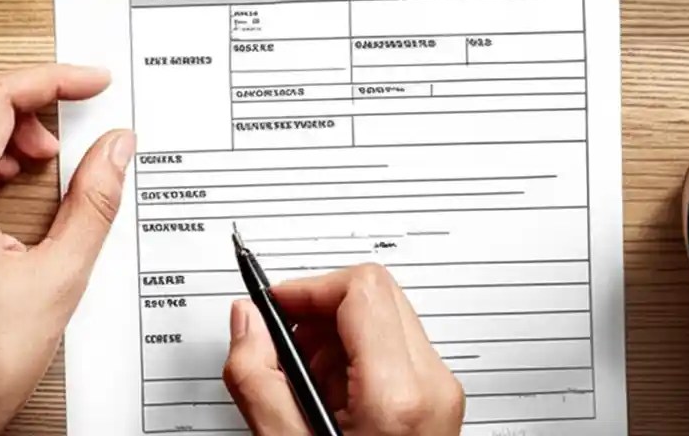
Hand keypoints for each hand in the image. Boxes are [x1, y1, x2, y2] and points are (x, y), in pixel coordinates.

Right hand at [223, 264, 464, 434]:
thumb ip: (257, 378)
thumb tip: (247, 323)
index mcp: (397, 395)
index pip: (359, 289)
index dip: (306, 288)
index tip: (272, 307)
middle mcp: (432, 385)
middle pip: (375, 293)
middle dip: (320, 309)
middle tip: (284, 344)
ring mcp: (441, 392)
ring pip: (385, 316)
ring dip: (336, 334)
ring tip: (306, 383)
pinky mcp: (438, 400)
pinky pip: (394, 347)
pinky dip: (355, 357)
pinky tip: (330, 397)